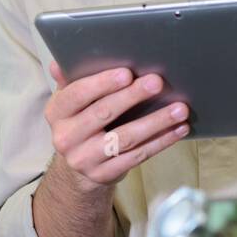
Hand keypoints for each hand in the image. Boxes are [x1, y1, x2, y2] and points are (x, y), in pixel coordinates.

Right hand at [45, 61, 189, 188]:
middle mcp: (66, 137)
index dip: (102, 83)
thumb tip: (60, 62)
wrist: (77, 168)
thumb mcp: (70, 101)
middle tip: (157, 82)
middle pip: (104, 113)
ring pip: (125, 137)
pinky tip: (179, 128)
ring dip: (156, 121)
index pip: (77, 94)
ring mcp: (85, 159)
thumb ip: (71, 80)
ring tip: (180, 108)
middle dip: (133, 96)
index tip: (127, 73)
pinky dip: (161, 141)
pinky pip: (138, 155)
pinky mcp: (105, 174)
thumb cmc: (81, 121)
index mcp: (56, 112)